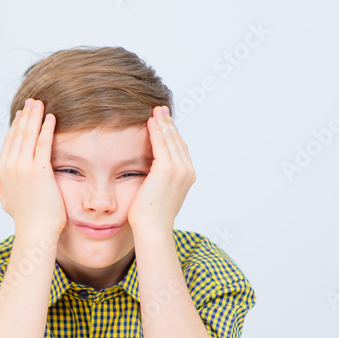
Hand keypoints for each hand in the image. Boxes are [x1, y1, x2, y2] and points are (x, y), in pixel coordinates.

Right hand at [0, 98, 66, 238]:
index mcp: (1, 172)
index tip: (23, 114)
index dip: (16, 126)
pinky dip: (46, 128)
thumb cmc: (25, 219)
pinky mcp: (39, 170)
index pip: (8, 142)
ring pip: (28, 135)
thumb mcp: (6, 200)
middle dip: (26, 115)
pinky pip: (43, 143)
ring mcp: (23, 168)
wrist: (35, 231)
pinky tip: (51, 117)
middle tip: (33, 101)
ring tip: (41, 103)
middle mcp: (9, 167)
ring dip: (35, 116)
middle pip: (18, 134)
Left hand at [127, 105, 195, 235]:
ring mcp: (179, 169)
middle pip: (177, 140)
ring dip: (162, 123)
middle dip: (169, 123)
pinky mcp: (167, 169)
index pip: (180, 149)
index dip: (172, 133)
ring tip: (156, 111)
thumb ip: (161, 180)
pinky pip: (161, 144)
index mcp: (187, 176)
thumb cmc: (151, 216)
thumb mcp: (160, 194)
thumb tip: (152, 175)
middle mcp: (187, 170)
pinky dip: (157, 131)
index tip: (164, 122)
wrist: (153, 228)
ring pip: (170, 139)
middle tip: (161, 109)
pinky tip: (151, 122)